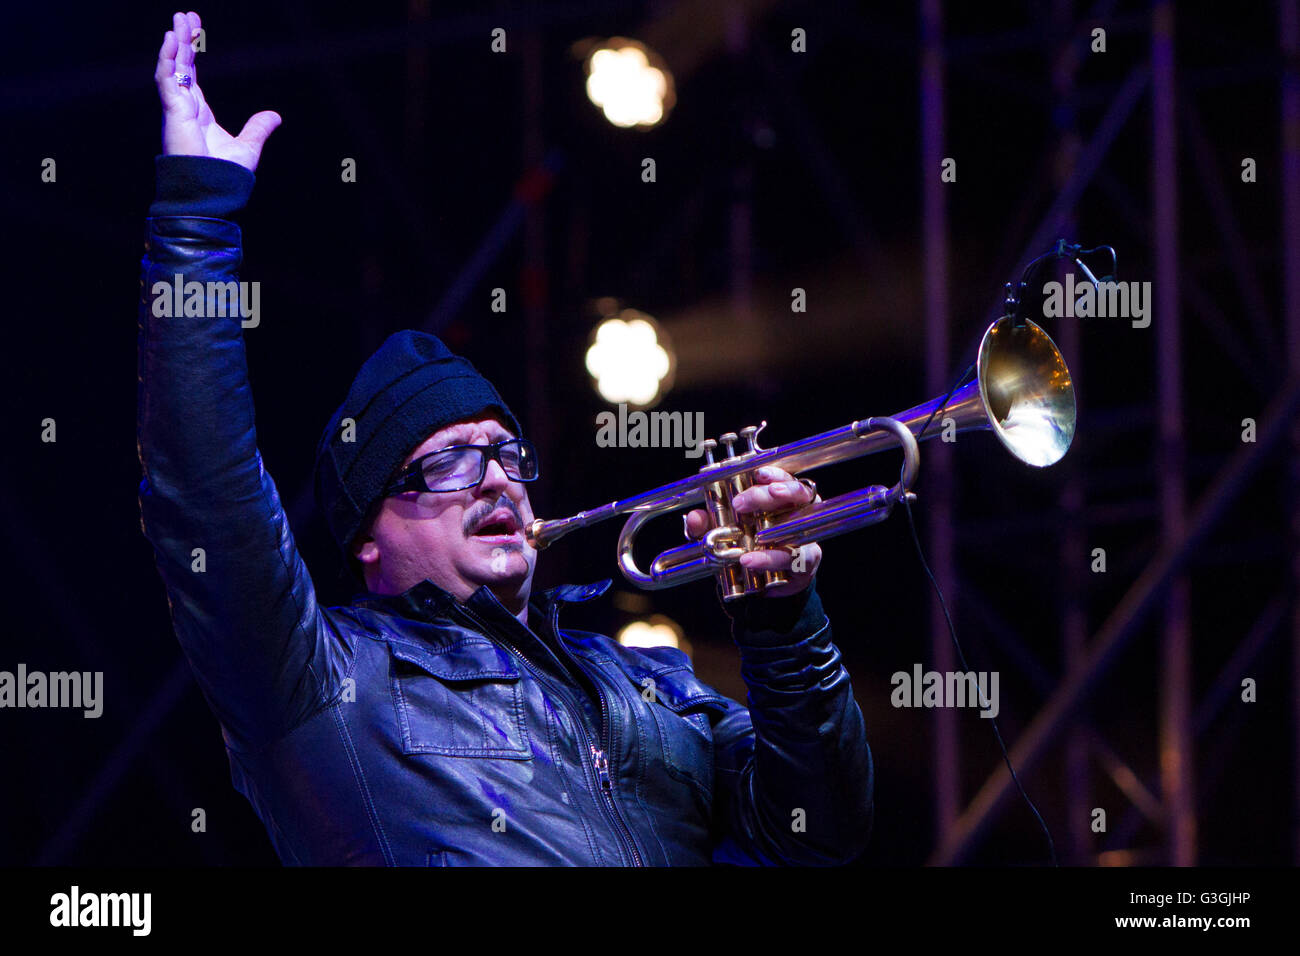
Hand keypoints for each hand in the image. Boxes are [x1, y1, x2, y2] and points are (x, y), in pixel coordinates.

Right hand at [155, 11, 280, 171]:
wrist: (212, 192)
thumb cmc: (224, 176)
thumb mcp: (248, 147)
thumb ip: (258, 129)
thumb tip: (275, 116)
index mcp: (198, 113)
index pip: (192, 75)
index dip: (191, 53)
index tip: (195, 30)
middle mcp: (184, 108)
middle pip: (180, 66)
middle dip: (182, 40)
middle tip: (185, 15)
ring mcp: (176, 108)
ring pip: (171, 67)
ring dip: (174, 42)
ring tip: (178, 19)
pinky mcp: (172, 111)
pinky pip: (166, 79)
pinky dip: (166, 59)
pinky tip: (170, 39)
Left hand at [683, 466, 822, 598]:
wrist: (760, 585)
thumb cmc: (745, 548)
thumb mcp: (722, 535)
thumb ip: (708, 525)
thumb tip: (694, 517)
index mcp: (782, 498)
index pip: (784, 478)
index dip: (774, 474)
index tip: (758, 473)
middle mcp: (799, 511)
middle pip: (798, 493)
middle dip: (771, 494)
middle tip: (741, 503)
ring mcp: (805, 536)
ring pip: (800, 524)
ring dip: (777, 526)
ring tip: (754, 535)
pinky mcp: (806, 562)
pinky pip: (791, 558)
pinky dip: (768, 559)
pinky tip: (749, 559)